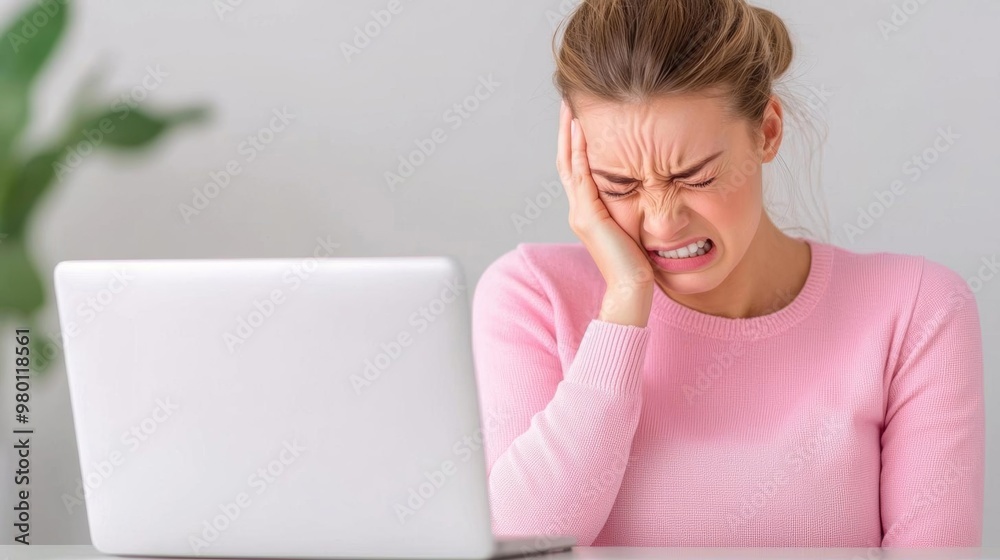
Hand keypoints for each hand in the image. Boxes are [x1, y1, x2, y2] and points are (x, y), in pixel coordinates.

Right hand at [557, 100, 653, 326]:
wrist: (631, 292)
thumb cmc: (640, 266)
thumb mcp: (637, 227)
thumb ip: (637, 206)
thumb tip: (653, 186)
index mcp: (590, 209)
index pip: (580, 165)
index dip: (580, 138)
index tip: (585, 110)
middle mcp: (580, 208)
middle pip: (569, 157)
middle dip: (571, 127)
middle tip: (572, 96)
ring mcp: (581, 211)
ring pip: (570, 161)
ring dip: (572, 131)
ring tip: (574, 103)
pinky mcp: (588, 216)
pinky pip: (581, 174)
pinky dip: (581, 149)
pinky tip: (585, 128)